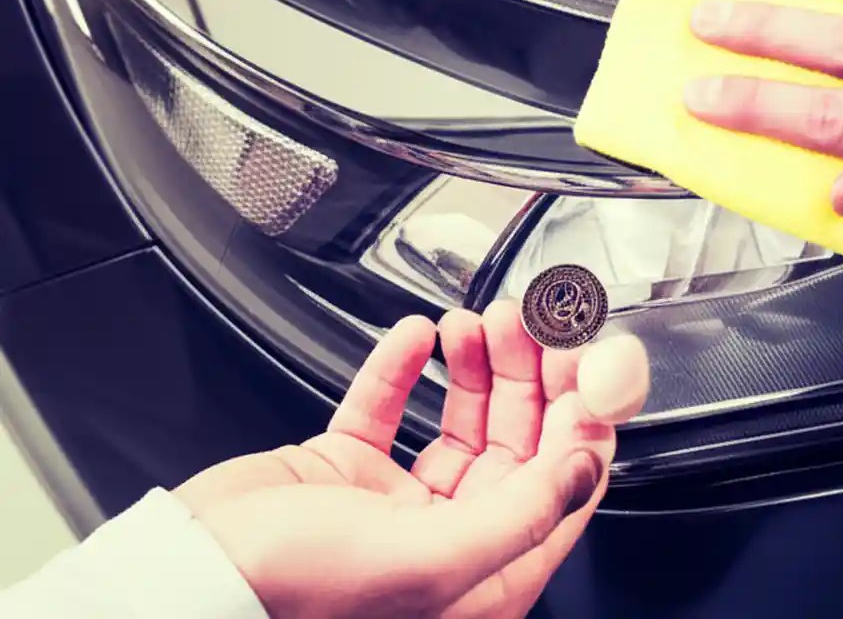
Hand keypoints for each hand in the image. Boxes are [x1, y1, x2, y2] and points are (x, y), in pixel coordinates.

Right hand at [174, 303, 648, 618]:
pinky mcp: (346, 472)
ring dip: (474, 365)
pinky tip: (417, 336)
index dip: (580, 419)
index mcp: (482, 576)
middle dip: (526, 374)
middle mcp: (447, 540)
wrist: (186, 579)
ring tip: (476, 320)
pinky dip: (402, 367)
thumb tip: (582, 468)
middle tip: (527, 322)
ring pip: (459, 418)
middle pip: (515, 442)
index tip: (586, 360)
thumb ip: (517, 513)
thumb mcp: (426, 559)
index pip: (561, 488)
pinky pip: (388, 407)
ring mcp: (396, 504)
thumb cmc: (290, 593)